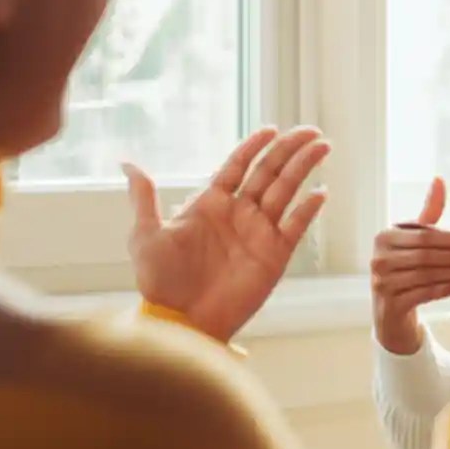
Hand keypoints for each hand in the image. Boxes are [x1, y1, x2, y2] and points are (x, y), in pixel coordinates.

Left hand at [125, 126, 329, 342]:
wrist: (180, 319)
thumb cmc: (160, 280)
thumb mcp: (145, 234)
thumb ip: (143, 197)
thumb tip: (127, 162)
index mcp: (211, 203)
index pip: (238, 165)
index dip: (255, 146)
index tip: (272, 129)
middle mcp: (239, 213)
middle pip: (269, 172)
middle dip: (289, 149)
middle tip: (310, 130)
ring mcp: (259, 233)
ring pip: (286, 191)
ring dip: (304, 168)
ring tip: (322, 146)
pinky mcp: (274, 255)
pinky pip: (295, 226)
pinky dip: (309, 209)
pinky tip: (321, 191)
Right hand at [370, 177, 449, 354]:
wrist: (391, 311)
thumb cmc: (406, 268)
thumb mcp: (416, 239)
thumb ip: (429, 213)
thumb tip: (439, 179)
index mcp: (385, 237)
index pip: (426, 236)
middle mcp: (379, 258)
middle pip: (428, 255)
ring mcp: (382, 282)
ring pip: (428, 274)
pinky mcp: (390, 304)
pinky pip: (425, 293)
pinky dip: (448, 288)